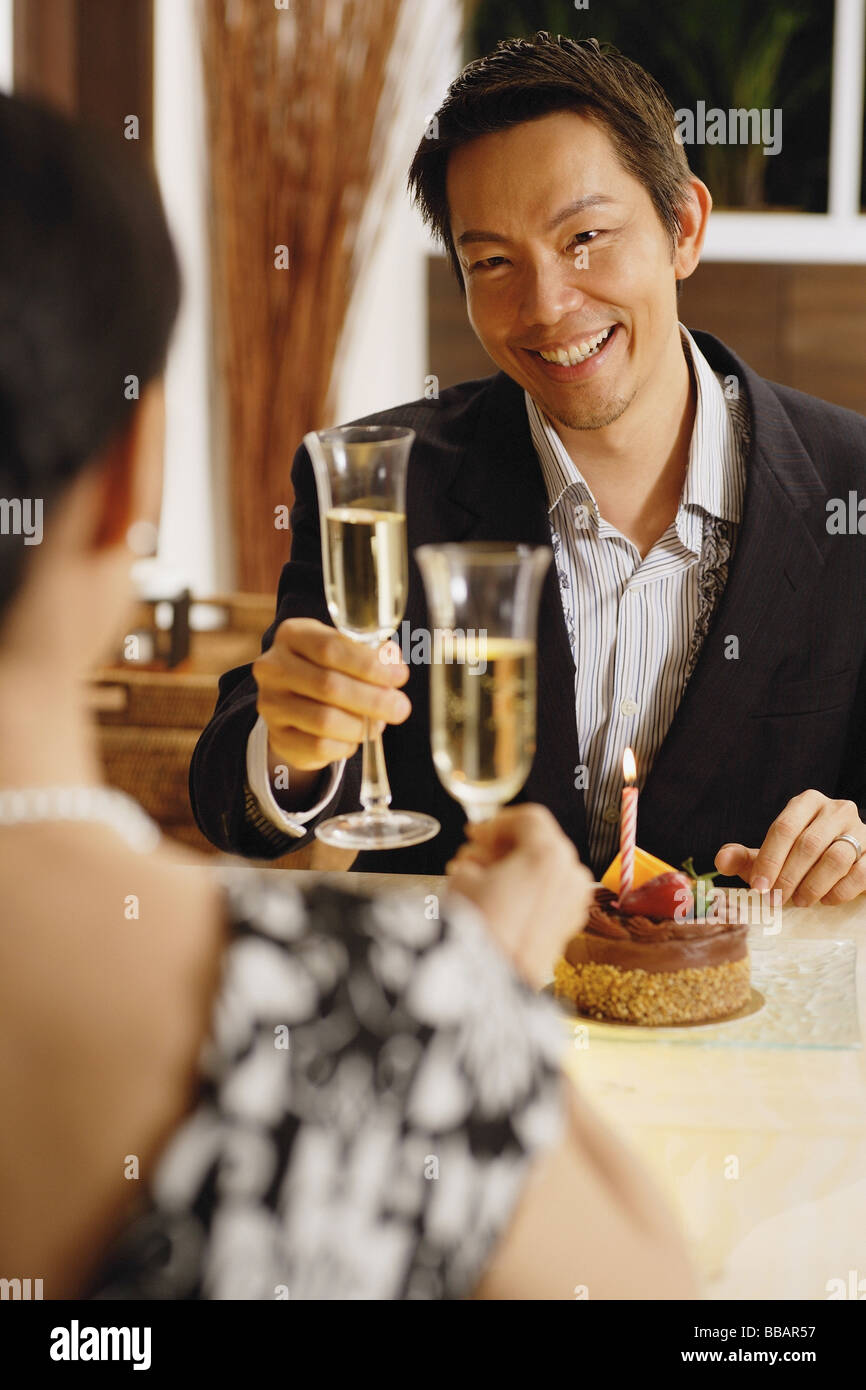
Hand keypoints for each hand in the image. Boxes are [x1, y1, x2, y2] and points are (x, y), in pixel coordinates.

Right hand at [252, 618, 410, 772]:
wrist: (296, 701)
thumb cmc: (329, 669)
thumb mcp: (347, 651)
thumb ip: (372, 654)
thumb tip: (393, 663)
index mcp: (292, 635)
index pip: (331, 647)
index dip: (370, 665)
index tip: (399, 676)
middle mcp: (273, 667)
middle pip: (329, 685)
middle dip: (373, 699)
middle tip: (400, 707)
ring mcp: (271, 704)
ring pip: (325, 720)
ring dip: (361, 725)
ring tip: (378, 723)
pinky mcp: (279, 737)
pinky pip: (319, 746)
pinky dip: (346, 744)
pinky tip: (354, 737)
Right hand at [445, 804, 594, 987]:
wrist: (490, 981)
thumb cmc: (477, 930)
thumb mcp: (463, 877)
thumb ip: (475, 859)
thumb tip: (475, 864)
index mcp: (549, 854)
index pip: (528, 819)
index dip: (496, 822)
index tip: (475, 833)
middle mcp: (570, 873)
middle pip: (540, 842)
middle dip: (503, 847)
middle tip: (473, 856)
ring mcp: (575, 900)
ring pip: (546, 869)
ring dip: (514, 869)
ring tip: (479, 882)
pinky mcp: (571, 925)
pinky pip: (551, 894)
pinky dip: (529, 890)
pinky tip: (498, 901)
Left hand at [715, 791, 865, 906]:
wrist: (846, 860)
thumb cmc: (801, 856)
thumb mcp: (772, 855)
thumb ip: (745, 858)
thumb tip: (720, 860)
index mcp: (806, 802)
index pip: (784, 828)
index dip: (769, 860)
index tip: (758, 887)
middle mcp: (835, 809)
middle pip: (808, 844)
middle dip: (788, 877)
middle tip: (776, 900)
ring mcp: (860, 829)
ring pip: (835, 858)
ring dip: (813, 886)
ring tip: (800, 901)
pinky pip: (859, 873)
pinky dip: (839, 891)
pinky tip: (825, 900)